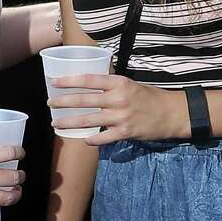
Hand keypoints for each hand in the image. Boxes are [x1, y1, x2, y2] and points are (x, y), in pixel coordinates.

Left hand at [49, 74, 186, 145]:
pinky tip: (84, 140)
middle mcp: (118, 98)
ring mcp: (121, 116)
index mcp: (118, 83)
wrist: (172, 113)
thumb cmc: (148, 97)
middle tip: (49, 103)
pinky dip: (92, 140)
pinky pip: (104, 138)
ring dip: (69, 122)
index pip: (89, 80)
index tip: (54, 82)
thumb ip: (110, 85)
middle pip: (84, 100)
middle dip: (63, 102)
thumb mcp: (129, 85)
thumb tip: (88, 85)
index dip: (69, 81)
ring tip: (56, 123)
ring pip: (88, 120)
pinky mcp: (126, 132)